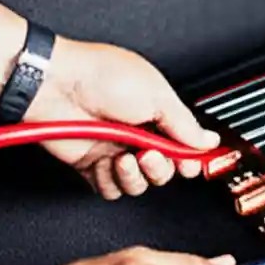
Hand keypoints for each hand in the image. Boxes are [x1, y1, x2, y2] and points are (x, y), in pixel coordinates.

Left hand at [25, 37, 219, 198]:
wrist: (55, 84)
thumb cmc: (100, 76)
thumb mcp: (156, 94)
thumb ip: (185, 124)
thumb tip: (208, 140)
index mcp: (157, 112)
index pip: (184, 145)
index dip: (190, 158)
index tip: (192, 162)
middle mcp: (137, 133)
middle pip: (163, 170)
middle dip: (161, 168)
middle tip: (151, 155)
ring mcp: (114, 149)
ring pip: (138, 184)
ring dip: (135, 177)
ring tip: (125, 159)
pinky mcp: (91, 164)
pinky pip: (110, 189)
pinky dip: (111, 182)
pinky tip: (107, 164)